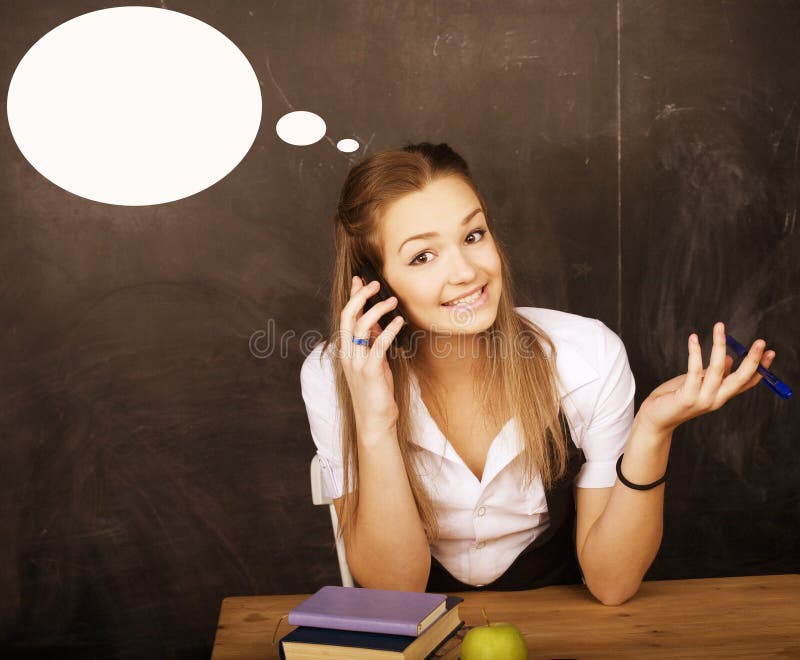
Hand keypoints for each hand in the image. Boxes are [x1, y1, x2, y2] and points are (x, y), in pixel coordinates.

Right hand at [339, 276, 405, 436]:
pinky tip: (399, 321)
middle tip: (375, 284)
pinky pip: (378, 344)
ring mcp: (356, 363)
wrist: (375, 420)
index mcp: (346, 351)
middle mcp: (348, 354)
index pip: (345, 317)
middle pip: (348, 317)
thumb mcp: (374, 363)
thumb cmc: (376, 392)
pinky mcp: (370, 371)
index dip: (352, 297)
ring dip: (377, 310)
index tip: (360, 281)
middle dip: (360, 297)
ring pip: (361, 327)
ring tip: (392, 301)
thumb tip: (379, 323)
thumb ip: (373, 343)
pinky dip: (388, 330)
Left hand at [636, 321, 776, 434]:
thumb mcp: (698, 383)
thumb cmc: (675, 397)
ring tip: (720, 327)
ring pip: (717, 369)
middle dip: (752, 360)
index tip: (770, 352)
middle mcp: (716, 399)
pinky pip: (694, 370)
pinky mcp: (687, 396)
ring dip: (719, 345)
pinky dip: (695, 352)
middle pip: (740, 378)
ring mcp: (703, 399)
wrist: (655, 417)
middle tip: (761, 342)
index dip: (760, 368)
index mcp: (721, 395)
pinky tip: (694, 338)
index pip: (747, 382)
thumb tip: (730, 358)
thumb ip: (714, 374)